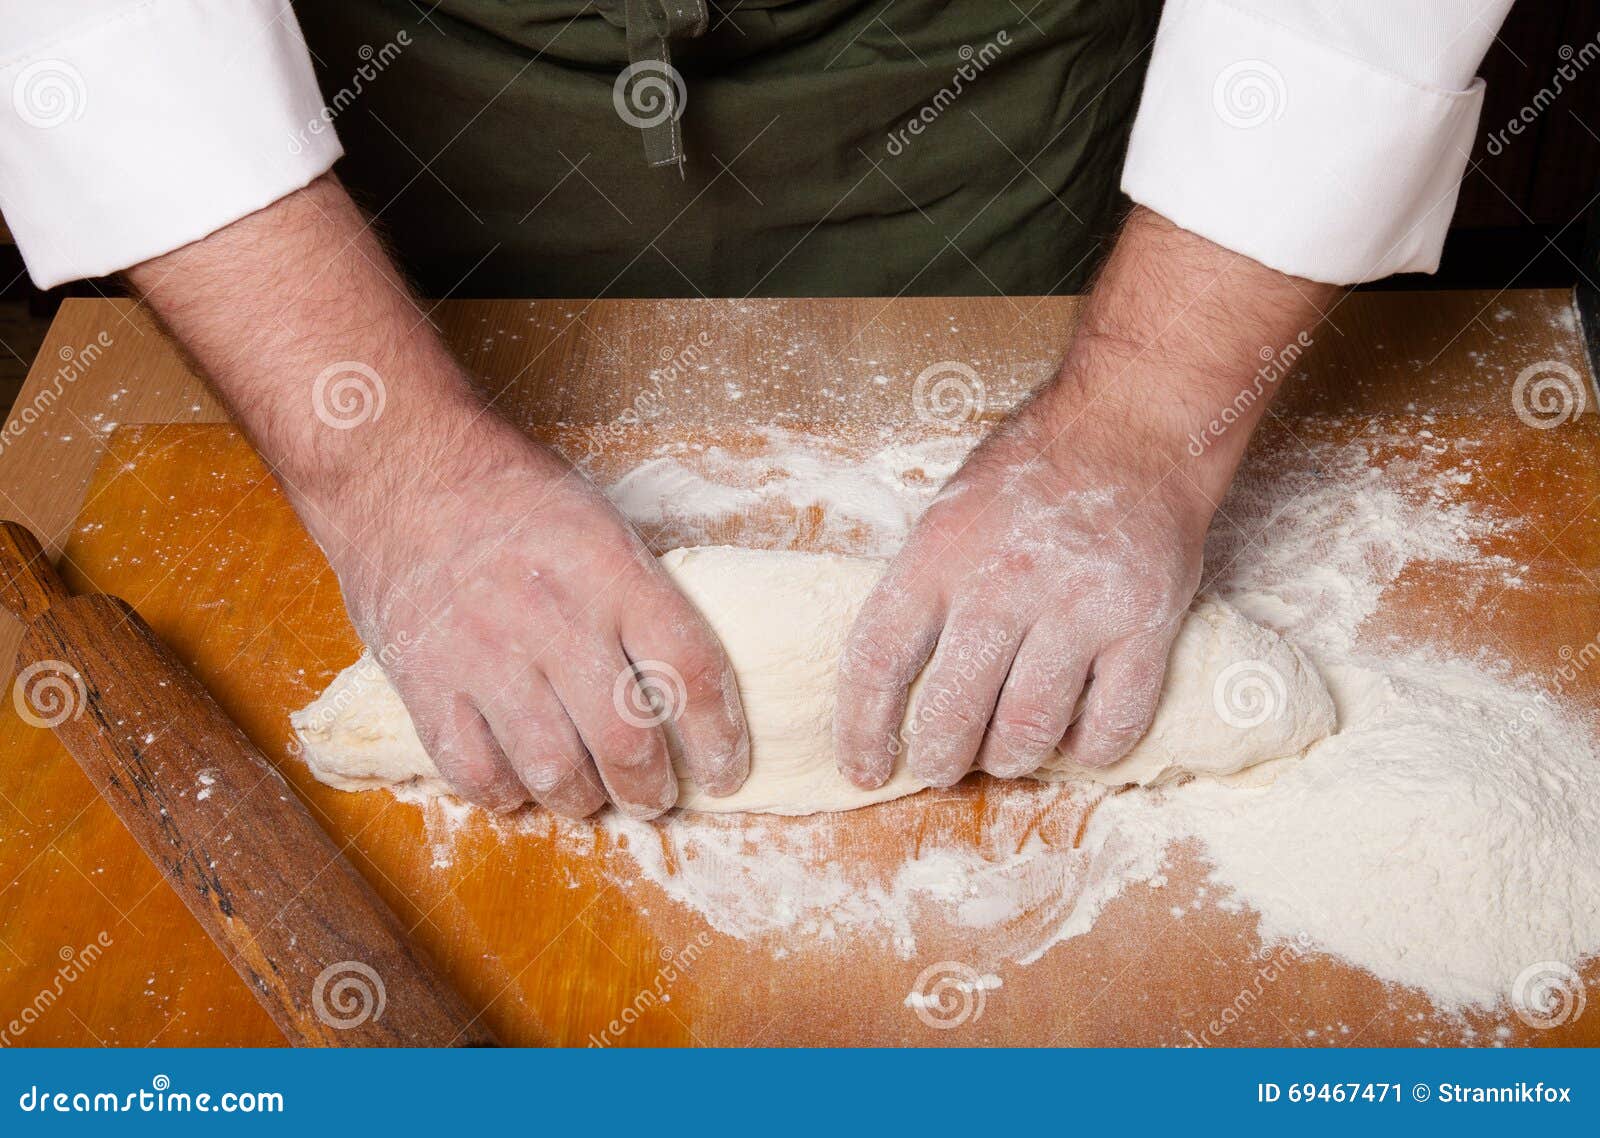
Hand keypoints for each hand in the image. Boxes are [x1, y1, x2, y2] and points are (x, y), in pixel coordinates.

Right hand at [123, 175, 749, 819]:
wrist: (400, 462)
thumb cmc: (513, 494)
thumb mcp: (601, 523)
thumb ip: (641, 599)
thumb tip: (685, 688)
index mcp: (612, 571)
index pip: (690, 671)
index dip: (719, 738)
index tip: (727, 772)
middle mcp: (554, 617)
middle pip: (625, 740)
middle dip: (650, 789)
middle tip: (655, 797)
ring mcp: (484, 654)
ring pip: (554, 770)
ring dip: (583, 800)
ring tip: (590, 796)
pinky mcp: (424, 681)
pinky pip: (476, 772)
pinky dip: (506, 794)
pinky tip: (520, 782)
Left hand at [834, 384, 1215, 788]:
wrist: (1134, 427)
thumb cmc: (1032, 471)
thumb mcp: (950, 510)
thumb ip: (924, 584)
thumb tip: (890, 680)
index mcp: (940, 553)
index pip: (878, 659)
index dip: (860, 728)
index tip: (860, 768)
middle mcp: (1003, 583)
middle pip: (951, 708)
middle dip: (937, 758)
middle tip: (938, 767)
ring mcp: (1078, 606)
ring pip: (1027, 727)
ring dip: (1008, 759)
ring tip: (1002, 756)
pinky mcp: (1142, 624)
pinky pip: (1113, 721)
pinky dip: (1088, 750)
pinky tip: (1074, 743)